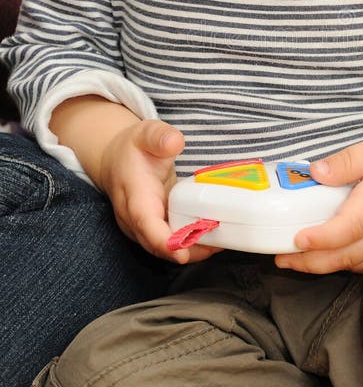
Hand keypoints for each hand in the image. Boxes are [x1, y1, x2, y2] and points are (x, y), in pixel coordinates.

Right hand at [99, 119, 221, 264]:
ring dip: (193, 250)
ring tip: (223, 241)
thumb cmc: (134, 148)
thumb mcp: (146, 133)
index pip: (145, 223)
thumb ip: (160, 137)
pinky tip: (214, 239)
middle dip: (188, 250)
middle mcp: (134, 219)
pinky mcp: (151, 231)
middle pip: (158, 245)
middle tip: (220, 243)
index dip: (163, 241)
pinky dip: (191, 245)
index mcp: (134, 195)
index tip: (182, 253)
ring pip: (166, 250)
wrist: (116, 160)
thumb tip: (175, 142)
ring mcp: (141, 229)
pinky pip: (170, 245)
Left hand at [275, 134, 362, 274]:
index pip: (350, 226)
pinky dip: (340, 265)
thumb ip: (348, 160)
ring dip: (321, 266)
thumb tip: (315, 172)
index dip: (322, 237)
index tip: (296, 238)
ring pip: (353, 264)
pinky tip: (321, 258)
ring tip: (290, 260)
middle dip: (310, 261)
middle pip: (346, 254)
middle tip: (278, 257)